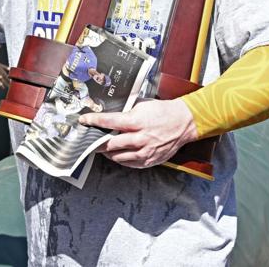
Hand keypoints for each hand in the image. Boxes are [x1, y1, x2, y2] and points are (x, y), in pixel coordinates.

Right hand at [0, 57, 9, 88]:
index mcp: (2, 72)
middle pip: (4, 81)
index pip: (7, 77)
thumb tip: (10, 69)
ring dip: (2, 86)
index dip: (9, 81)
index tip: (11, 83)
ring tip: (3, 88)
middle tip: (9, 87)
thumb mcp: (1, 65)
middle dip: (7, 84)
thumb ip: (6, 67)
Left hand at [81, 98, 198, 168]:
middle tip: (89, 139)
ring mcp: (146, 151)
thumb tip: (109, 112)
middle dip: (97, 142)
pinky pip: (130, 164)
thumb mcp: (142, 105)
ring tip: (102, 148)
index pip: (109, 121)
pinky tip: (117, 154)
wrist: (184, 122)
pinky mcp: (151, 160)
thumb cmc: (162, 111)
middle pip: (111, 144)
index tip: (84, 120)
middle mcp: (140, 138)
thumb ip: (126, 110)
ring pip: (119, 157)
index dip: (94, 121)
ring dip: (108, 153)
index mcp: (137, 121)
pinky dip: (121, 159)